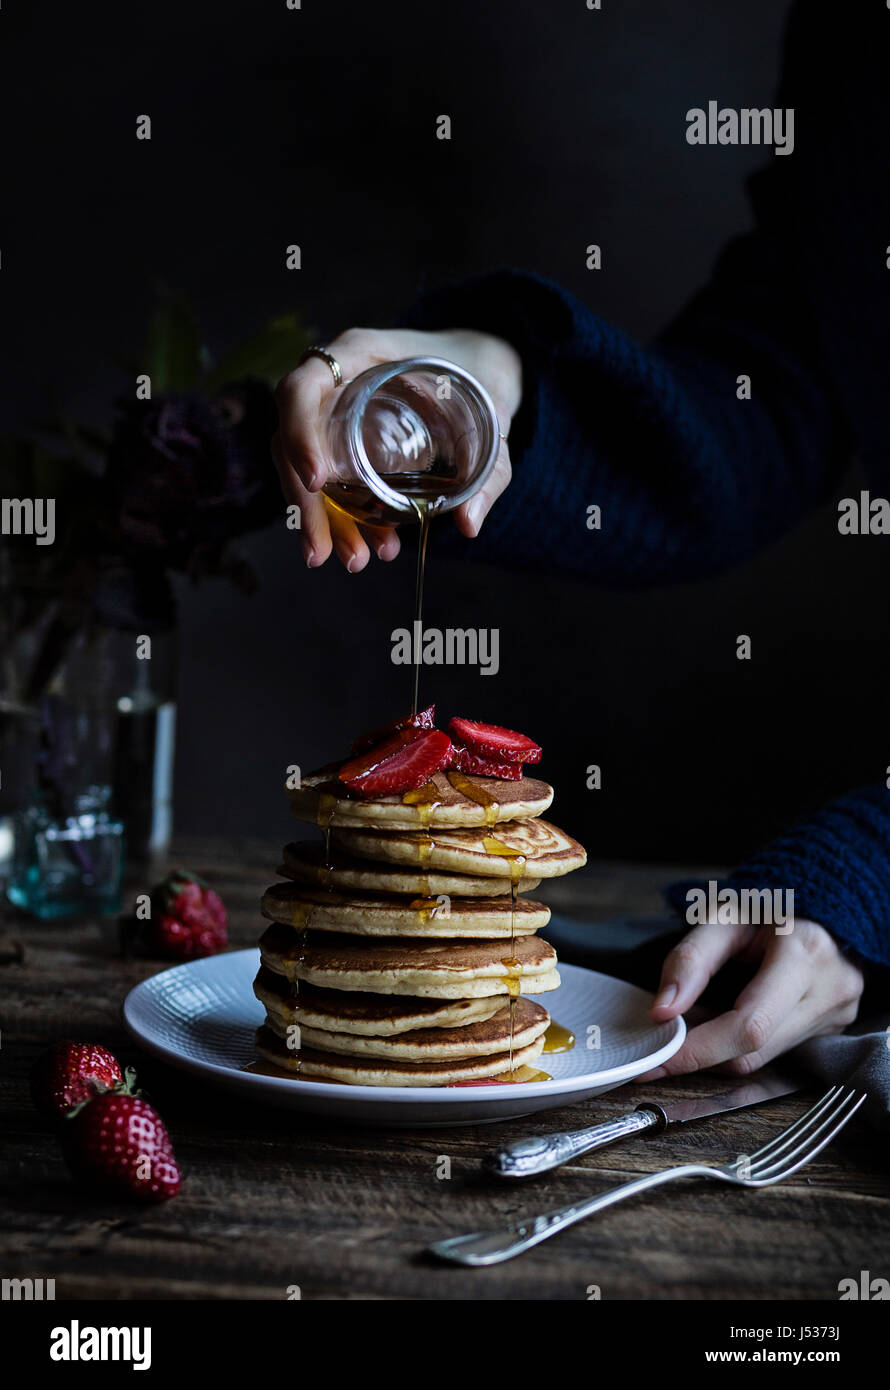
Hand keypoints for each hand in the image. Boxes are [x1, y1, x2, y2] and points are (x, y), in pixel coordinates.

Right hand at [272, 327, 522, 570]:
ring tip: (355, 561)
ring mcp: (333, 413)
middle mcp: (335, 381)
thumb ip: (488, 467)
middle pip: (291, 441)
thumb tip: (468, 524)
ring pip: (304, 470)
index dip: (300, 434)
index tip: (318, 481)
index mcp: (359, 353)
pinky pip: (327, 481)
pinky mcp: (343, 442)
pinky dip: (341, 519)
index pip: (302, 389)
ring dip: (323, 521)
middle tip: (323, 553)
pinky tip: (366, 548)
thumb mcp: (493, 412)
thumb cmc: (481, 373)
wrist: (480, 364)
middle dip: (307, 505)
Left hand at [636, 916, 863, 1079]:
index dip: (700, 1050)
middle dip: (700, 1050)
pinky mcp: (833, 1027)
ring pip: (761, 1058)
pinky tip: (727, 1016)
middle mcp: (829, 991)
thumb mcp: (722, 917)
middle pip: (753, 1051)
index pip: (750, 1026)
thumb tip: (662, 1012)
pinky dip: (740, 1043)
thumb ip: (690, 960)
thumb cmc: (767, 906)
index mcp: (805, 954)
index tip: (657, 1060)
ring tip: (699, 1014)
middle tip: (665, 1035)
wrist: (819, 908)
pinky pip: (775, 1050)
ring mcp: (838, 1013)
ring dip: (719, 1047)